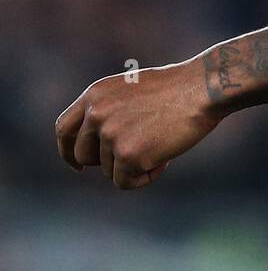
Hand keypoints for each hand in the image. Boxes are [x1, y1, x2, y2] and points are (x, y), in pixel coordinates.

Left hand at [55, 58, 223, 189]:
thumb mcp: (130, 90)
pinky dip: (145, 177)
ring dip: (133, 166)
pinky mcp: (128, 155)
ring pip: (109, 170)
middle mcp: (96, 114)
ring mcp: (110, 135)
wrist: (201, 89)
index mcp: (95, 95)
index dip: (67, 150)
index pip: (64, 129)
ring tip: (161, 145)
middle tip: (135, 156)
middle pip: (83, 156)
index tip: (78, 164)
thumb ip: (109, 111)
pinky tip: (164, 159)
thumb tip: (99, 145)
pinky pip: (126, 182)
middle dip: (105, 162)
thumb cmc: (176, 88)